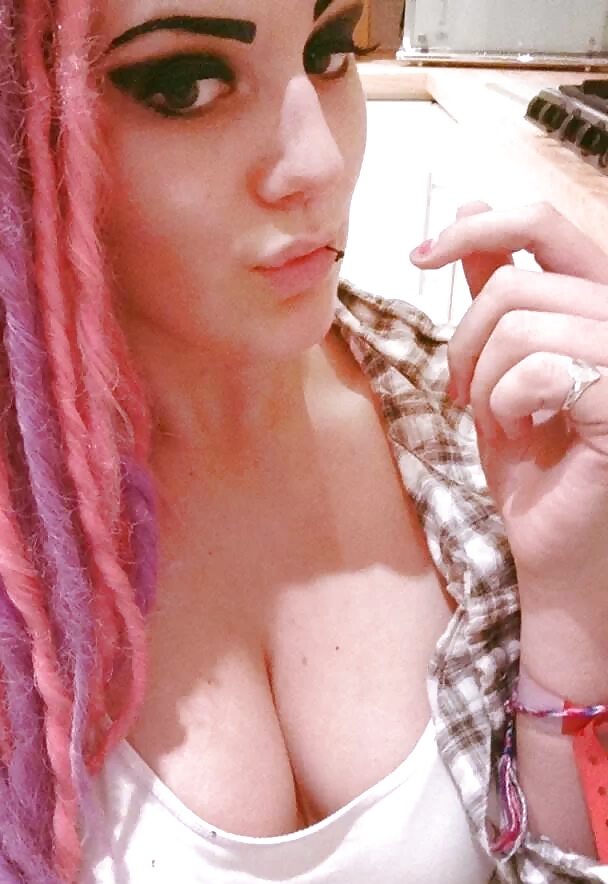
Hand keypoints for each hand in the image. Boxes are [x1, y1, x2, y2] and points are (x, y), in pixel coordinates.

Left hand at [410, 202, 607, 600]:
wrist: (554, 545)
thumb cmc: (534, 464)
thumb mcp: (499, 365)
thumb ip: (495, 289)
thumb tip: (470, 210)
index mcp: (597, 301)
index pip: (545, 225)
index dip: (478, 228)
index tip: (421, 255)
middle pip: (516, 286)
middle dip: (466, 345)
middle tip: (463, 392)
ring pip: (522, 326)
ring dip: (487, 384)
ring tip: (503, 421)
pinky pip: (539, 369)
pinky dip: (508, 406)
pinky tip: (525, 436)